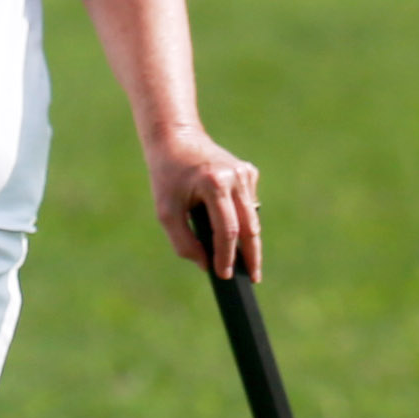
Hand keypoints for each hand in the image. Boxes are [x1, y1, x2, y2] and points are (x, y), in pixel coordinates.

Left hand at [151, 132, 261, 278]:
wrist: (175, 139)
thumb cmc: (167, 177)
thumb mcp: (165, 211)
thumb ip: (183, 241)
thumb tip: (206, 265)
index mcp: (215, 183)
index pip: (227, 230)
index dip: (227, 256)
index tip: (226, 276)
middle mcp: (236, 177)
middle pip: (249, 226)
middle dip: (251, 255)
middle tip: (253, 278)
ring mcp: (246, 173)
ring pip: (251, 217)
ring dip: (248, 241)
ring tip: (248, 264)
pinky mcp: (249, 172)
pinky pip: (248, 204)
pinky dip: (241, 218)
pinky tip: (228, 219)